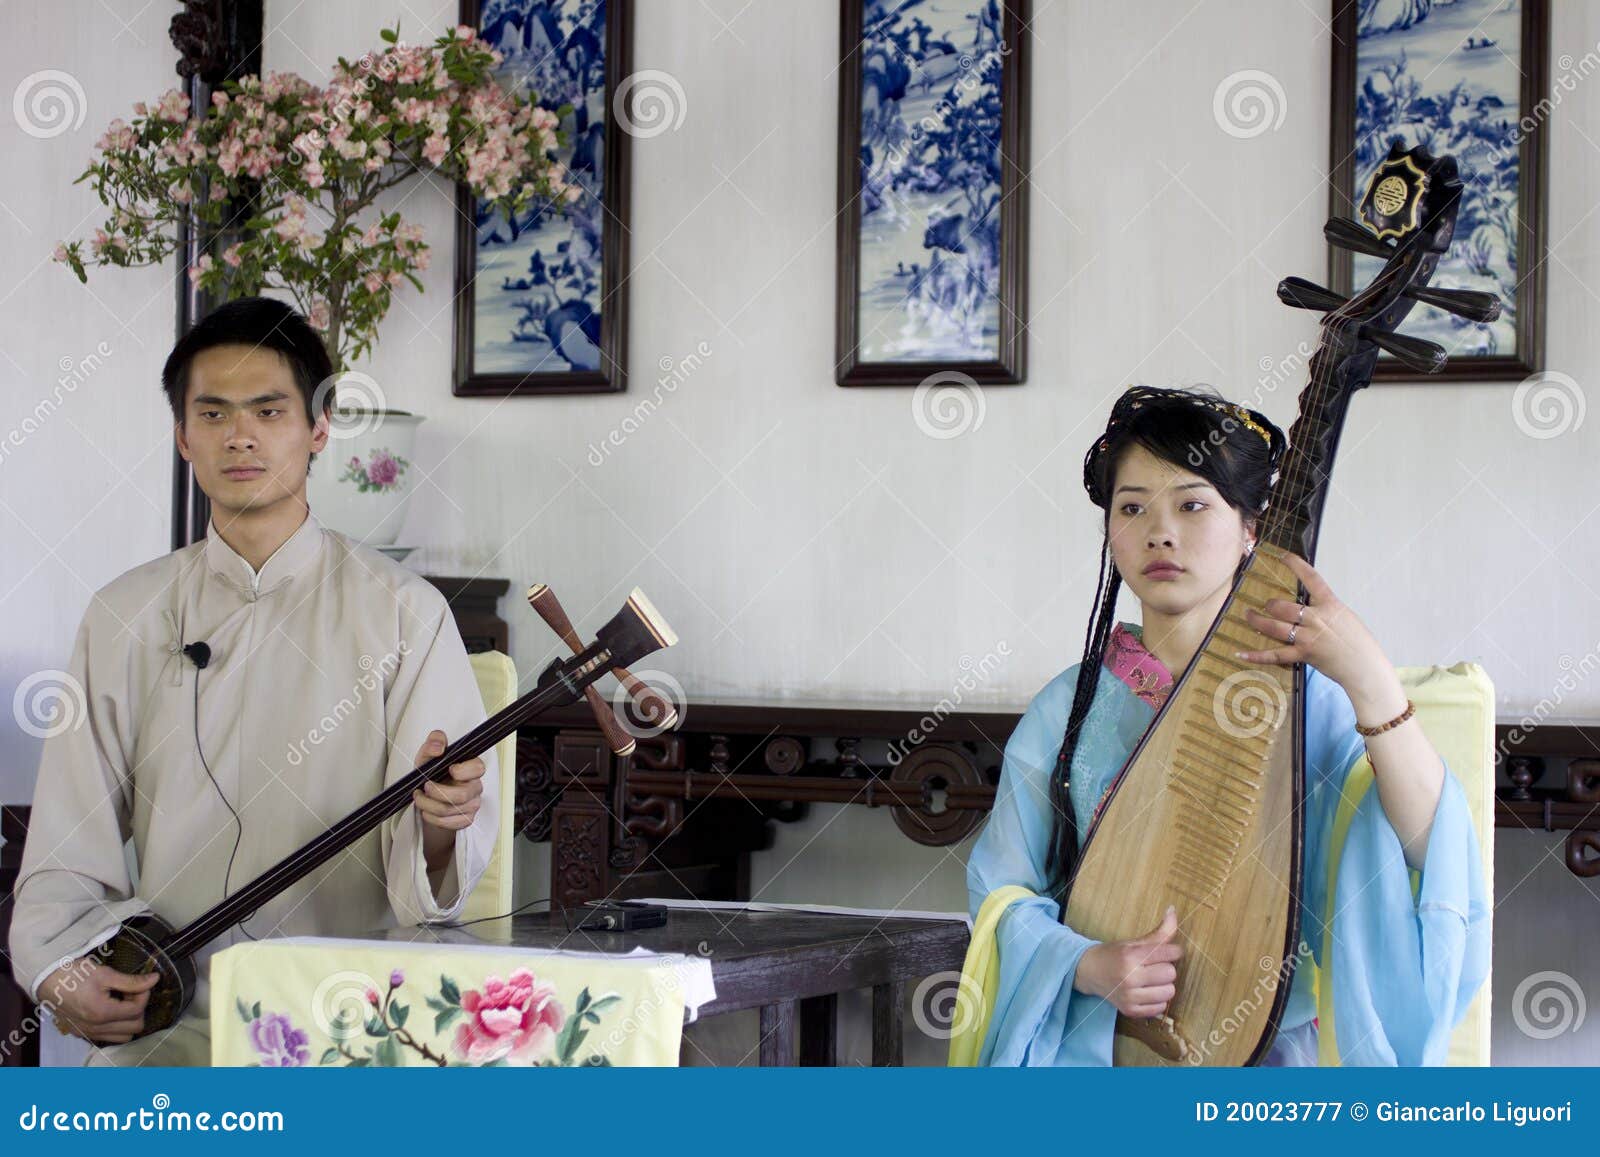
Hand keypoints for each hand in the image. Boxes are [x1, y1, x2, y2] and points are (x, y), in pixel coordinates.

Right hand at [38, 956, 159, 1044]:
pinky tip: (111, 1009)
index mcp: (102, 1013)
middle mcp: (95, 1028)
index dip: (144, 994)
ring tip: (121, 1001)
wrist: (46, 980)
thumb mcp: (105, 974)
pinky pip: (108, 1037)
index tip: (140, 983)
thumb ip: (131, 981)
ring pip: (123, 1037)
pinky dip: (116, 1027)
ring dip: (128, 1020)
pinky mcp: (81, 1033)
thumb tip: (154, 979)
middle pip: (135, 1027)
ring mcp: (87, 1033)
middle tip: (131, 992)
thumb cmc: (74, 974)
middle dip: (138, 1008)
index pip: (137, 1010)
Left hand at [411, 729, 485, 838]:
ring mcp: (472, 804)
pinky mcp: (465, 819)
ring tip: (419, 797)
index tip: (449, 768)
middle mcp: (475, 786)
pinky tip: (426, 810)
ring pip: (450, 810)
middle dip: (437, 792)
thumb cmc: (433, 771)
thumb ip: (434, 741)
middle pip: (461, 795)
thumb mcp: (429, 753)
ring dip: (428, 805)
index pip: (478, 769)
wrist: (428, 792)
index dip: (463, 771)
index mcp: (472, 767)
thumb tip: (438, 747)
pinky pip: (449, 823)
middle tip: (425, 786)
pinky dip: (432, 818)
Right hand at [1074, 906, 1183, 1018]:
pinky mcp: (1130, 1010)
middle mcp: (1129, 977)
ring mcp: (1129, 996)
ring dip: (1164, 985)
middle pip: (1170, 973)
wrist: (1089, 972)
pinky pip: (1160, 1008)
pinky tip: (1147, 992)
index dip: (1173, 951)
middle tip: (1154, 966)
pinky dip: (1157, 1000)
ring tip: (1152, 980)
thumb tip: (1174, 911)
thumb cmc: (1114, 954)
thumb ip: (1159, 932)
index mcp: (1130, 955)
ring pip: (1168, 992)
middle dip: (1166, 968)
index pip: (1170, 953)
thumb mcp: (1134, 942)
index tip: (1168, 951)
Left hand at [1238, 551, 1391, 697]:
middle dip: (1270, 605)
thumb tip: (1310, 606)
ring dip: (1257, 620)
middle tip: (1265, 605)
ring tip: (1248, 616)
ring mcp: (1308, 638)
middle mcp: (1317, 619)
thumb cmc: (1360, 642)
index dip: (1296, 564)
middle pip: (1283, 606)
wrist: (1366, 667)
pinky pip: (1275, 654)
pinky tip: (1240, 653)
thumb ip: (1326, 610)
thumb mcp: (1346, 617)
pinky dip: (1256, 655)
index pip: (1311, 578)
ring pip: (1274, 626)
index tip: (1283, 556)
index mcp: (1330, 605)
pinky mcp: (1304, 655)